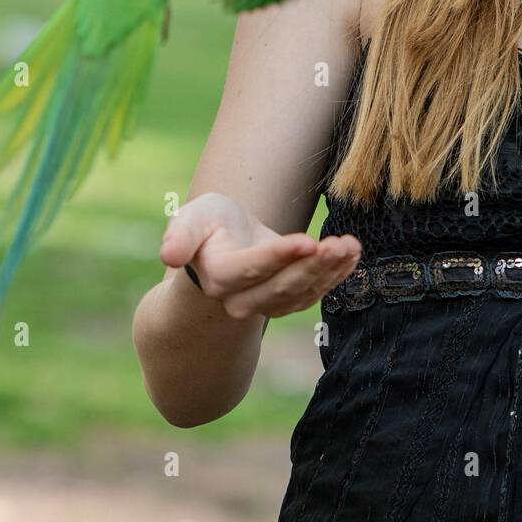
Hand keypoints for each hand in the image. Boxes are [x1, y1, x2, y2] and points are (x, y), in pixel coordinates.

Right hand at [159, 191, 360, 320]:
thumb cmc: (208, 226)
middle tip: (341, 243)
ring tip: (351, 245)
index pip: (252, 269)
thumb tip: (168, 256)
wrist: (221, 246)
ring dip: (330, 271)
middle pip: (282, 286)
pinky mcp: (287, 302)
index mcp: (219, 276)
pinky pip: (314, 294)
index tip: (308, 241)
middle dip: (314, 266)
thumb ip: (181, 234)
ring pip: (302, 293)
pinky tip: (352, 255)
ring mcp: (266, 304)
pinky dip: (336, 276)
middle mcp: (240, 300)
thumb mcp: (192, 217)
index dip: (280, 257)